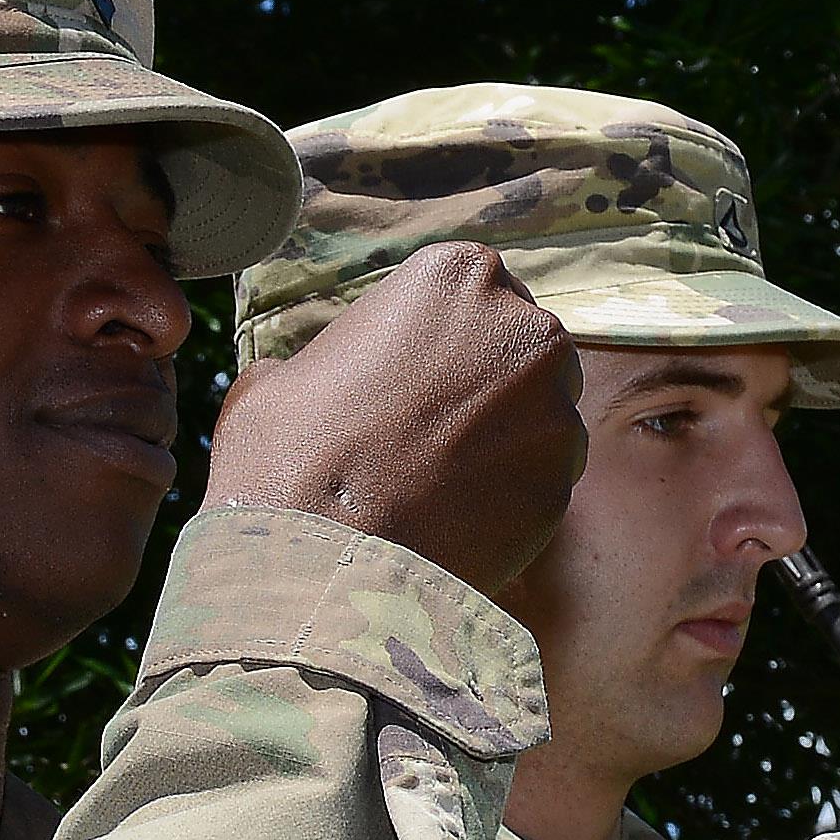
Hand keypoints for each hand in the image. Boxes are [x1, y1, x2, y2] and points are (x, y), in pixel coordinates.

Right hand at [206, 245, 582, 603]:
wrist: (319, 563)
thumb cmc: (288, 460)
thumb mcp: (276, 381)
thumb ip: (322, 362)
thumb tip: (314, 380)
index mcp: (454, 276)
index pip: (470, 290)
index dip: (440, 338)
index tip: (413, 375)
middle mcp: (523, 328)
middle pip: (519, 347)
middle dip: (485, 383)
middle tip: (430, 432)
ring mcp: (554, 408)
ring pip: (540, 416)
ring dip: (502, 441)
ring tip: (439, 484)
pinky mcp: (563, 480)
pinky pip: (542, 480)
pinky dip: (508, 498)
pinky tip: (456, 521)